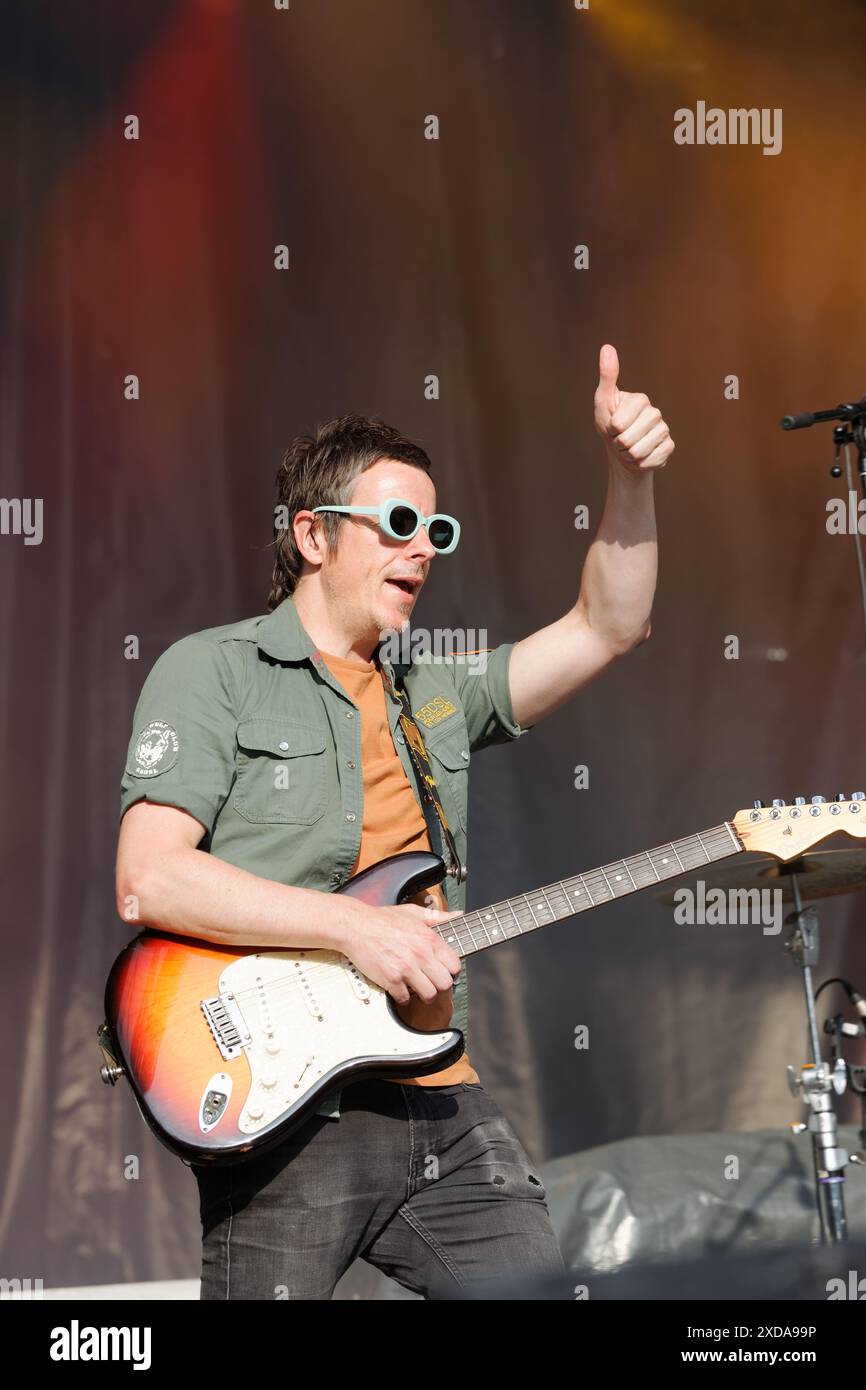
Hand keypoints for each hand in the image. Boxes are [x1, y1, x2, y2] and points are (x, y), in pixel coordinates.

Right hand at [336, 898, 462, 1004]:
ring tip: (416, 988)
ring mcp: (406, 968)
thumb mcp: (413, 912)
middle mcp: (421, 955)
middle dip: (439, 986)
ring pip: (429, 995)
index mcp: (429, 939)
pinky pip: (405, 998)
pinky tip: (399, 987)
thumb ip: (438, 916)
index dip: (450, 971)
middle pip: (445, 984)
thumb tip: (458, 915)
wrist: (355, 926)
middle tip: (431, 982)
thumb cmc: (382, 919)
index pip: (454, 966)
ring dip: (423, 994)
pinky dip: (402, 996)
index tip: (443, 971)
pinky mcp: (391, 979)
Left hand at [593, 343, 673, 473]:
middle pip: (628, 439)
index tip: (612, 426)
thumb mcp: (603, 401)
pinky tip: (640, 456)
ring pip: (639, 451)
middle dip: (618, 444)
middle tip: (620, 439)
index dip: (611, 429)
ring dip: (628, 455)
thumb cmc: (610, 424)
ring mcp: (664, 429)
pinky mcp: (669, 447)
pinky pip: (652, 460)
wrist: (622, 451)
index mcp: (640, 399)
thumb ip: (607, 376)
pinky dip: (640, 463)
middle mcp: (655, 412)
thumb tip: (607, 347)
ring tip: (628, 448)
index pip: (618, 423)